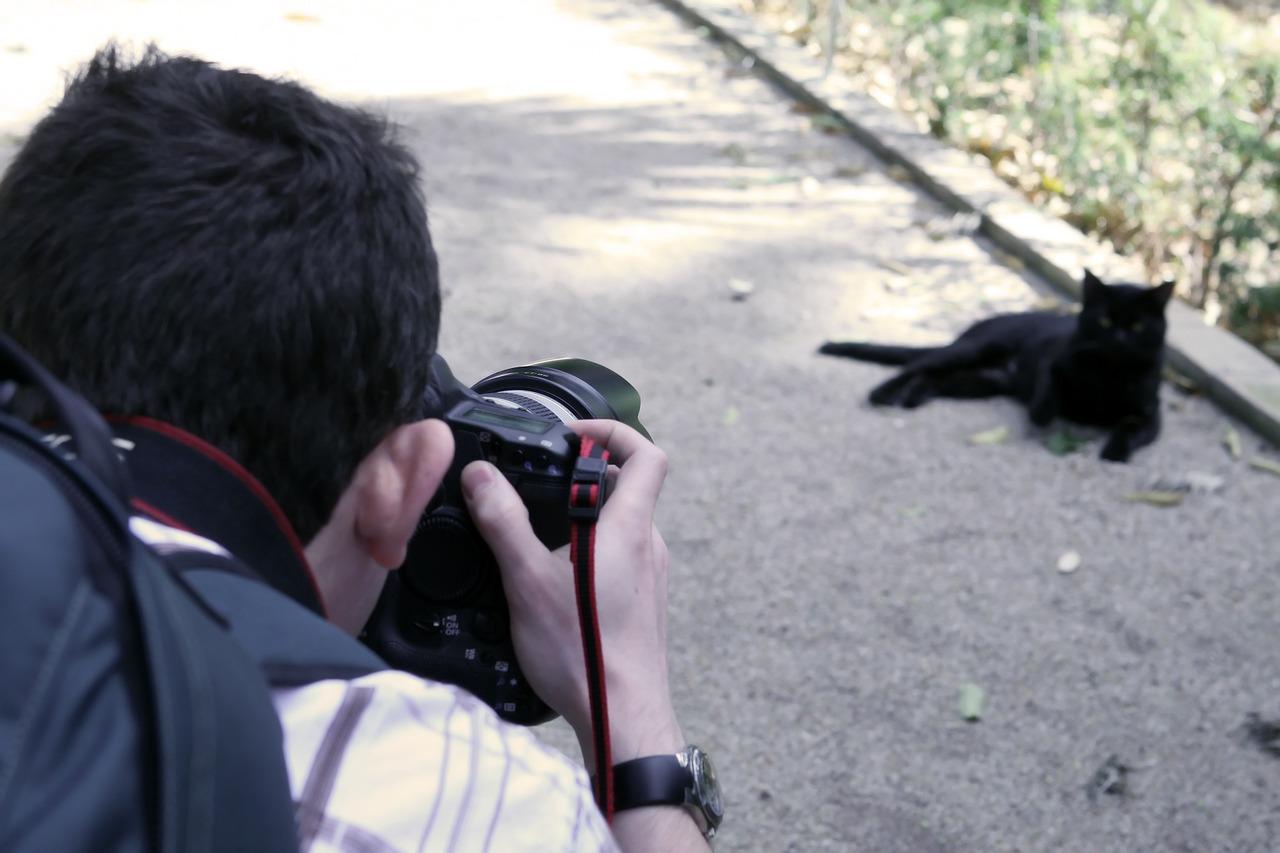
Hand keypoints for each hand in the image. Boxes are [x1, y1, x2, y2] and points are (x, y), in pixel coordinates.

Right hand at [461, 420, 681, 764]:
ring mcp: (650, 576)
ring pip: (623, 525)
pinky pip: (621, 558)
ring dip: (586, 518)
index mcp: (629, 528)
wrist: (623, 719)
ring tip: (541, 536)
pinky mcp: (644, 603)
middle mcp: (648, 546)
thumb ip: (503, 522)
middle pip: (630, 487)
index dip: (613, 433)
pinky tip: (557, 581)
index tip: (573, 437)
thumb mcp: (527, 580)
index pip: (646, 454)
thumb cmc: (585, 654)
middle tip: (543, 485)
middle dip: (585, 477)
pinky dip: (592, 552)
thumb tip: (481, 476)